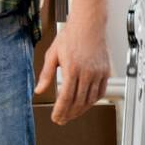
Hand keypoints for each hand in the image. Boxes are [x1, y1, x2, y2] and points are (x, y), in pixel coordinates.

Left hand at [35, 3, 111, 124]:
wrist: (88, 25)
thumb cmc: (70, 36)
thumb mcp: (52, 54)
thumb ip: (46, 74)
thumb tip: (39, 90)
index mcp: (72, 69)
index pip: (66, 97)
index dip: (60, 110)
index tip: (56, 118)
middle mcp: (86, 73)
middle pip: (78, 101)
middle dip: (69, 114)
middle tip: (62, 120)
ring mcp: (98, 73)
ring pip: (90, 99)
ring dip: (81, 110)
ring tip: (72, 114)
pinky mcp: (105, 72)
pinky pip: (100, 92)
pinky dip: (93, 101)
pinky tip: (85, 104)